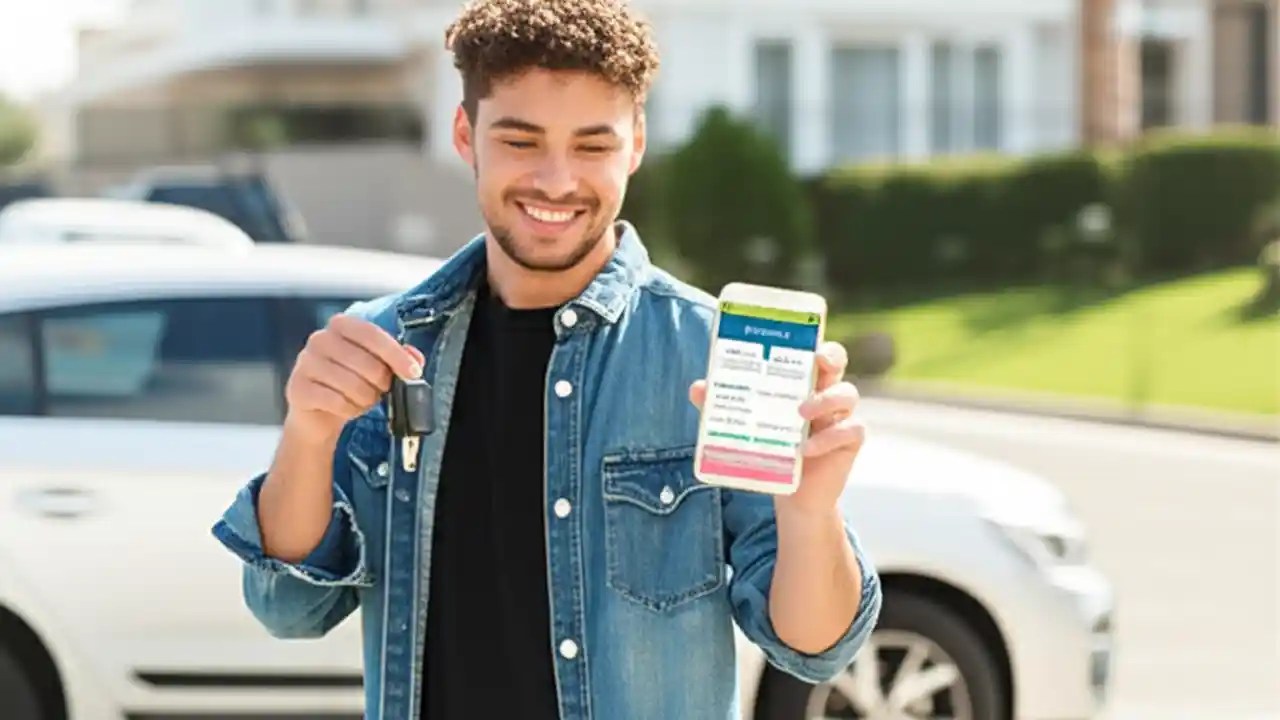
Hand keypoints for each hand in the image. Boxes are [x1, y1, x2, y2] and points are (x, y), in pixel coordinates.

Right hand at [285, 314, 424, 442]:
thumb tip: (414, 357)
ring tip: (364, 399)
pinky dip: (349, 409)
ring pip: (352, 384)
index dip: (395, 355)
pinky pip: (336, 401)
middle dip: (381, 383)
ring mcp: (305, 363)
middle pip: (365, 362)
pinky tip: (347, 408)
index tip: (413, 373)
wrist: (317, 415)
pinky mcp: (297, 388)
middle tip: (381, 390)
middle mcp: (319, 339)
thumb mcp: (379, 368)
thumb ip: (399, 359)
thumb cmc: (351, 384)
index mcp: (341, 325)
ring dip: (366, 398)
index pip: (372, 334)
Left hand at [689, 341, 865, 515]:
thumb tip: (697, 388)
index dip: (816, 340)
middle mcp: (827, 391)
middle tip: (816, 363)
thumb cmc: (772, 449)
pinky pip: (850, 431)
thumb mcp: (747, 425)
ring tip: (800, 414)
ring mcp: (841, 415)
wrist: (794, 494)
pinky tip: (806, 450)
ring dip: (825, 400)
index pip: (815, 350)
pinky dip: (828, 439)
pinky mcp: (849, 441)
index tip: (806, 340)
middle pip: (838, 361)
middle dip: (830, 356)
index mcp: (804, 380)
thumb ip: (724, 405)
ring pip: (847, 394)